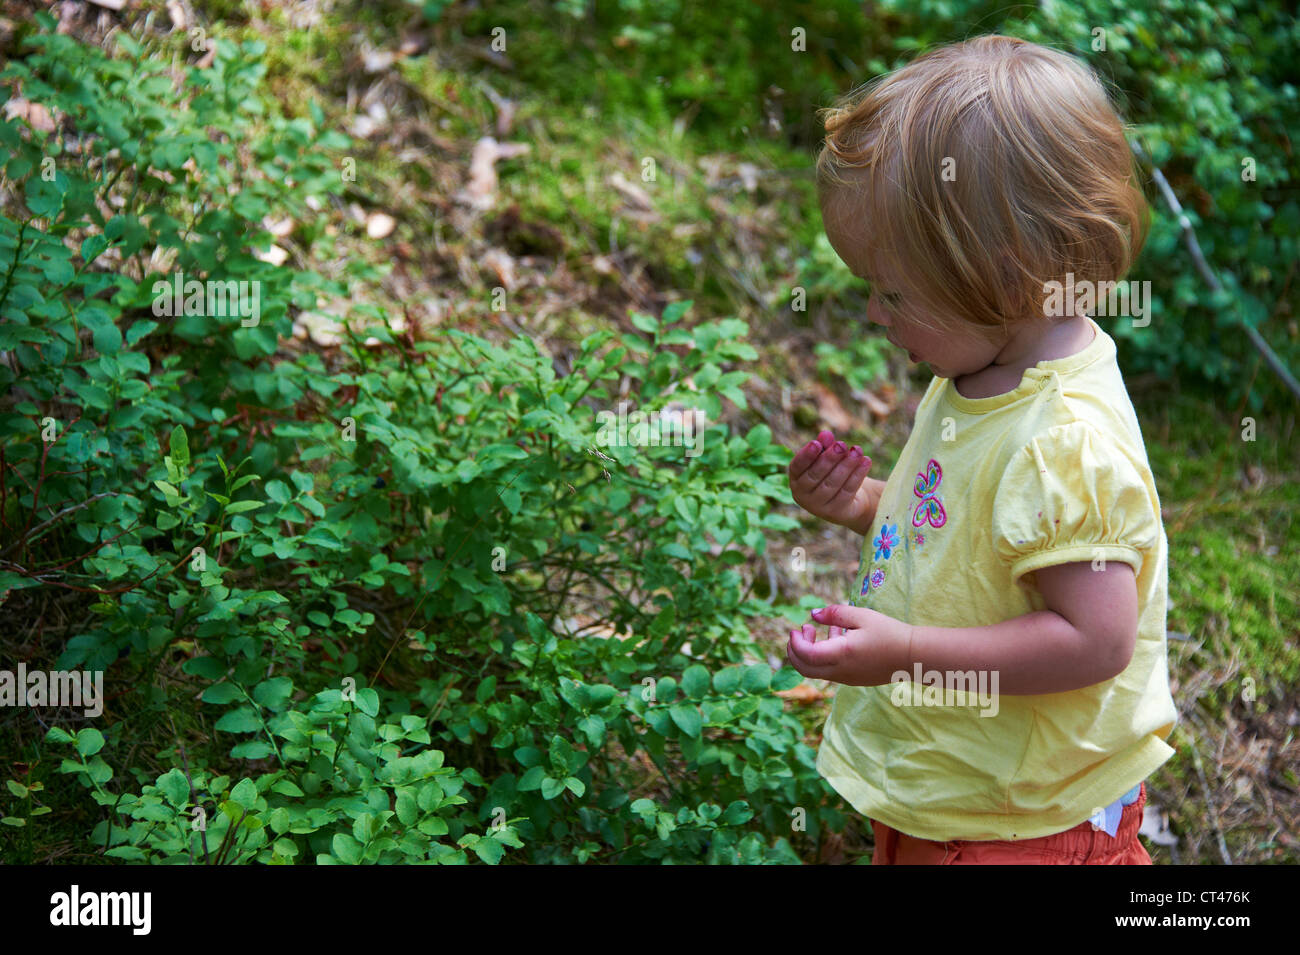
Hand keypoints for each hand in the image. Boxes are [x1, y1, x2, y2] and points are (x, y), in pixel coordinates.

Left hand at [786, 604, 912, 686]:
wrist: (912, 656)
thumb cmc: (888, 632)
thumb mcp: (861, 616)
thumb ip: (834, 614)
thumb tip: (813, 614)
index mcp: (841, 655)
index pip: (806, 655)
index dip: (796, 642)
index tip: (797, 627)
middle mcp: (841, 671)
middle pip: (805, 670)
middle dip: (795, 651)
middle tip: (800, 632)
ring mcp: (847, 678)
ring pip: (816, 671)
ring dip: (810, 652)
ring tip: (817, 629)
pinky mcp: (854, 679)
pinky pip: (830, 670)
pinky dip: (824, 656)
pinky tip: (836, 635)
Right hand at [788, 429, 880, 534]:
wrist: (846, 502)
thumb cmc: (831, 474)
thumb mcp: (826, 458)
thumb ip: (824, 446)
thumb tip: (825, 434)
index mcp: (796, 480)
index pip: (797, 467)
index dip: (806, 455)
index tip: (816, 443)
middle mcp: (803, 496)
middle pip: (816, 476)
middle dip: (829, 459)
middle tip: (841, 445)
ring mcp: (819, 507)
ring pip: (833, 483)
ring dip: (846, 465)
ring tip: (857, 451)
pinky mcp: (837, 512)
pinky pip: (847, 491)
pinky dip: (858, 475)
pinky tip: (866, 461)